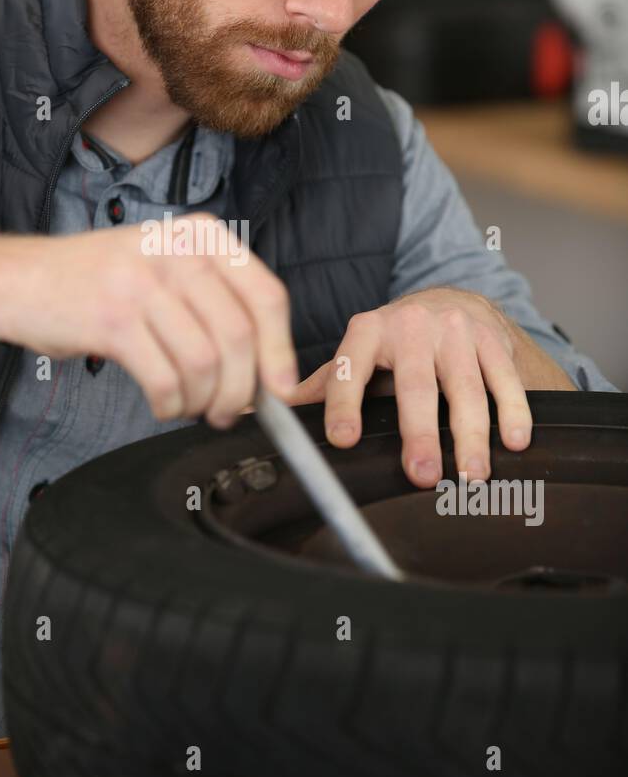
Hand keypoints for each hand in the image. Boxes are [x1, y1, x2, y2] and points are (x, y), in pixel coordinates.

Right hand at [0, 211, 298, 426]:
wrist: (20, 280)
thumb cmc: (100, 283)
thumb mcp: (165, 267)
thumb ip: (215, 303)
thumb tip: (267, 371)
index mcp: (201, 236)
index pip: (266, 296)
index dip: (281, 351)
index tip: (282, 390)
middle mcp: (177, 252)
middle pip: (239, 337)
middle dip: (241, 390)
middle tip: (228, 413)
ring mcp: (143, 283)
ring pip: (205, 363)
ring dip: (204, 401)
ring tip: (192, 408)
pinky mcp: (113, 320)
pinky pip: (165, 379)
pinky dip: (171, 405)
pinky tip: (163, 404)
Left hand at [279, 287, 537, 488]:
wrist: (451, 301)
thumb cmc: (395, 341)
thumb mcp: (356, 353)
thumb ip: (321, 386)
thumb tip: (262, 411)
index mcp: (368, 331)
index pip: (349, 369)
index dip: (343, 404)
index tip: (342, 440)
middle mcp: (412, 326)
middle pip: (416, 385)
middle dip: (419, 433)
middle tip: (422, 474)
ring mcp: (456, 332)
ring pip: (466, 388)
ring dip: (470, 435)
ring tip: (471, 474)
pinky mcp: (494, 340)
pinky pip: (505, 379)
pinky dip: (513, 412)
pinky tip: (513, 442)